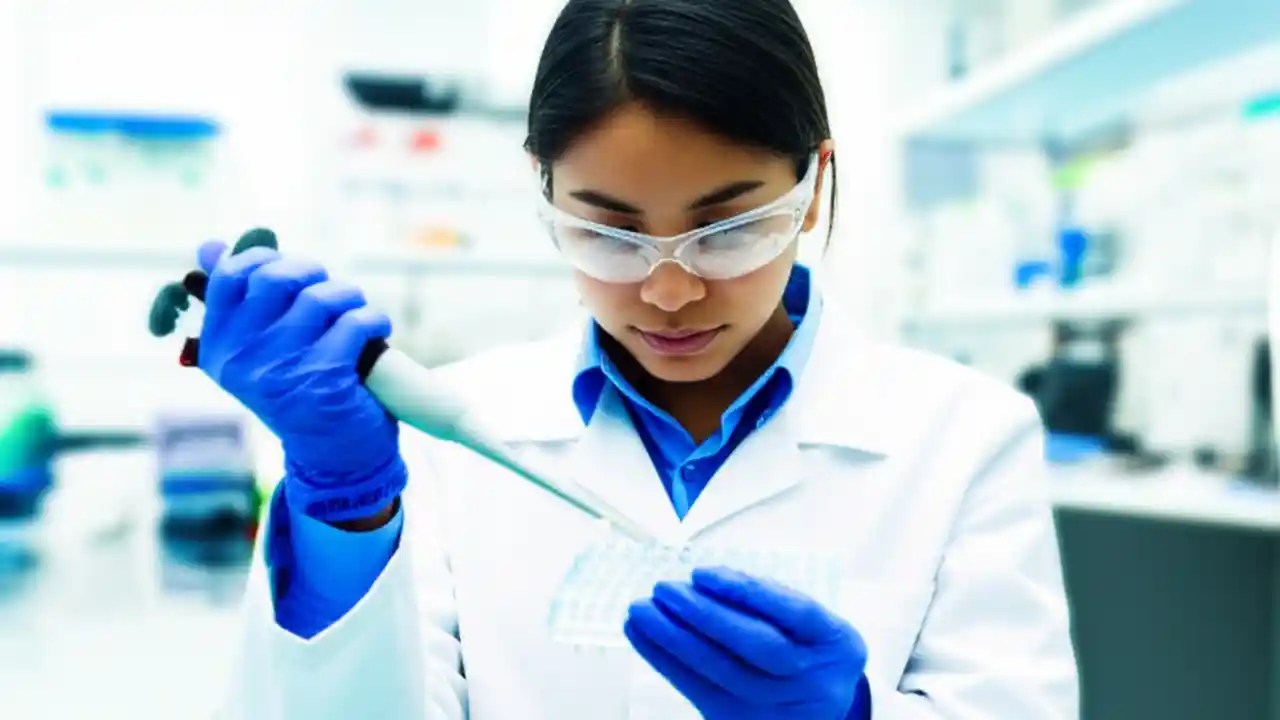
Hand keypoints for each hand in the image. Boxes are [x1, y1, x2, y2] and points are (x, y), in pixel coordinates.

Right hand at [195, 239, 405, 521]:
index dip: (265, 258)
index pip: (229, 276)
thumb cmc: (298, 390)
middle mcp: (242, 358)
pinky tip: (376, 331)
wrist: (334, 456)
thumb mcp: (257, 351)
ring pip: (321, 297)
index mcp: (219, 346)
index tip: (292, 271)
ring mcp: (282, 369)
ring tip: (356, 313)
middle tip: (331, 290)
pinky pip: (354, 322)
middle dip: (313, 273)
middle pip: (276, 278)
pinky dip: (373, 320)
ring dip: (349, 297)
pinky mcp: (324, 378)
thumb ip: (238, 300)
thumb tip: (209, 247)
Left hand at [625, 566, 867, 719]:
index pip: (795, 612)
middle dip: (705, 615)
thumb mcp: (806, 621)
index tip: (702, 573)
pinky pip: (702, 693)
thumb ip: (767, 599)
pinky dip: (668, 663)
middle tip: (664, 589)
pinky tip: (643, 637)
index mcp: (838, 643)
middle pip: (759, 647)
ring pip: (725, 673)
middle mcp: (817, 681)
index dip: (747, 591)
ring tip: (642, 611)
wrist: (816, 704)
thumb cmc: (801, 646)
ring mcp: (782, 709)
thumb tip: (703, 580)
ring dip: (676, 640)